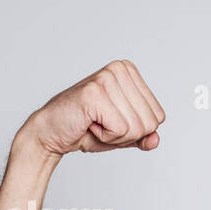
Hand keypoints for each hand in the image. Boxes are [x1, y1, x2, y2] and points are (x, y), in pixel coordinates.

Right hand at [20, 59, 166, 155]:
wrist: (51, 132)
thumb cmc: (87, 129)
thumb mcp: (124, 135)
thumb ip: (144, 137)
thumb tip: (155, 140)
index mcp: (129, 72)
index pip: (159, 116)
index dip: (138, 130)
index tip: (113, 120)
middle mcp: (120, 69)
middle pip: (151, 123)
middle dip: (128, 135)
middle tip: (103, 124)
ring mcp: (107, 78)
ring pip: (137, 128)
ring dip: (116, 136)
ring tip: (96, 123)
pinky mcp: (95, 93)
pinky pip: (121, 130)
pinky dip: (106, 137)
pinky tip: (90, 124)